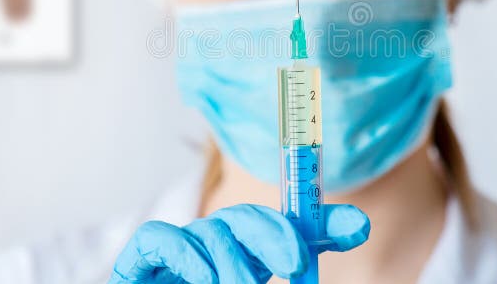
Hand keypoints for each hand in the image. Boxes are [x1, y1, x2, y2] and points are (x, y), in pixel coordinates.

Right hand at [108, 203, 369, 283]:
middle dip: (276, 231)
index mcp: (249, 265)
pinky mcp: (140, 262)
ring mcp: (178, 256)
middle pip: (249, 218)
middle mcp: (216, 253)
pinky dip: (185, 253)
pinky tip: (204, 278)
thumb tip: (346, 241)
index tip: (357, 228)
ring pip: (211, 228)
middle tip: (294, 261)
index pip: (289, 233)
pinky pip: (161, 237)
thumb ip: (291, 279)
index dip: (323, 225)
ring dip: (231, 260)